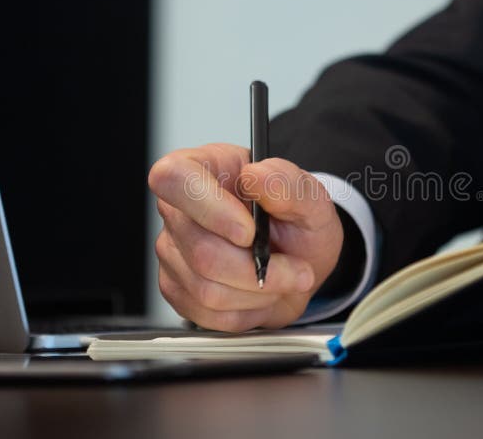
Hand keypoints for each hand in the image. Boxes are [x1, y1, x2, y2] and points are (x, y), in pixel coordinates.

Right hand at [148, 143, 342, 331]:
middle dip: (258, 268)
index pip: (175, 178)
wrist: (299, 261)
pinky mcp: (177, 288)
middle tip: (296, 268)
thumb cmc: (296, 221)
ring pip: (207, 289)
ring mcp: (173, 250)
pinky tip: (260, 292)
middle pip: (200, 249)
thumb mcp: (310, 198)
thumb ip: (287, 183)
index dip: (210, 209)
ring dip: (259, 292)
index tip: (250, 232)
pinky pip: (209, 314)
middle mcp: (178, 209)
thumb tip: (255, 176)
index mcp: (203, 168)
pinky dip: (247, 310)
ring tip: (281, 278)